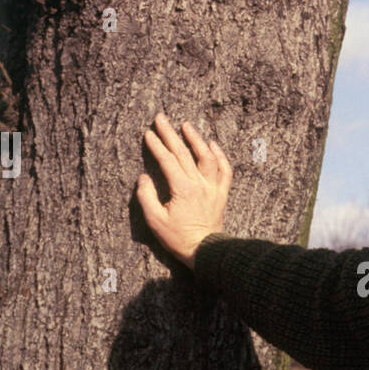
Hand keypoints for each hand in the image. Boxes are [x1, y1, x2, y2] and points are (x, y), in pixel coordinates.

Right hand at [135, 113, 231, 266]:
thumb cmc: (178, 239)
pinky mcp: (221, 194)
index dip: (156, 145)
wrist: (205, 251)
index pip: (167, 160)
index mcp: (182, 189)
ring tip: (186, 125)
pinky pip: (225, 171)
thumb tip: (143, 178)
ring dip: (196, 139)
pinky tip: (213, 144)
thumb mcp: (155, 221)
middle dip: (170, 134)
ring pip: (207, 157)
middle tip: (161, 118)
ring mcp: (213, 188)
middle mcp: (200, 185)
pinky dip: (220, 156)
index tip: (148, 133)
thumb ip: (147, 197)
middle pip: (184, 153)